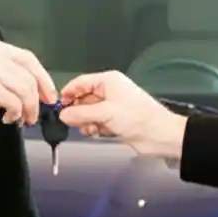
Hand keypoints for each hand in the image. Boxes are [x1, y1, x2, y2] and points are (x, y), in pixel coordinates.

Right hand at [0, 41, 57, 124]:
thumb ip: (9, 80)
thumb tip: (34, 93)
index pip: (30, 60)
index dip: (44, 78)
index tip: (49, 95)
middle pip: (31, 76)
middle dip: (38, 98)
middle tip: (36, 113)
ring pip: (26, 90)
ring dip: (28, 109)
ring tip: (22, 119)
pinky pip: (14, 102)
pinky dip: (16, 113)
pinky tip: (8, 119)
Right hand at [58, 70, 187, 158]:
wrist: (158, 135)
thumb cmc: (141, 117)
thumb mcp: (105, 113)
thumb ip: (81, 113)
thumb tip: (64, 114)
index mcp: (109, 81)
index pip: (81, 83)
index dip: (69, 93)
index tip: (59, 105)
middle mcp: (110, 92)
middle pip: (83, 99)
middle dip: (77, 111)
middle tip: (72, 121)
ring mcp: (113, 107)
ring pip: (89, 113)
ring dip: (86, 122)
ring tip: (90, 128)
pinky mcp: (115, 121)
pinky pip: (97, 123)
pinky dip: (94, 128)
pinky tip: (97, 132)